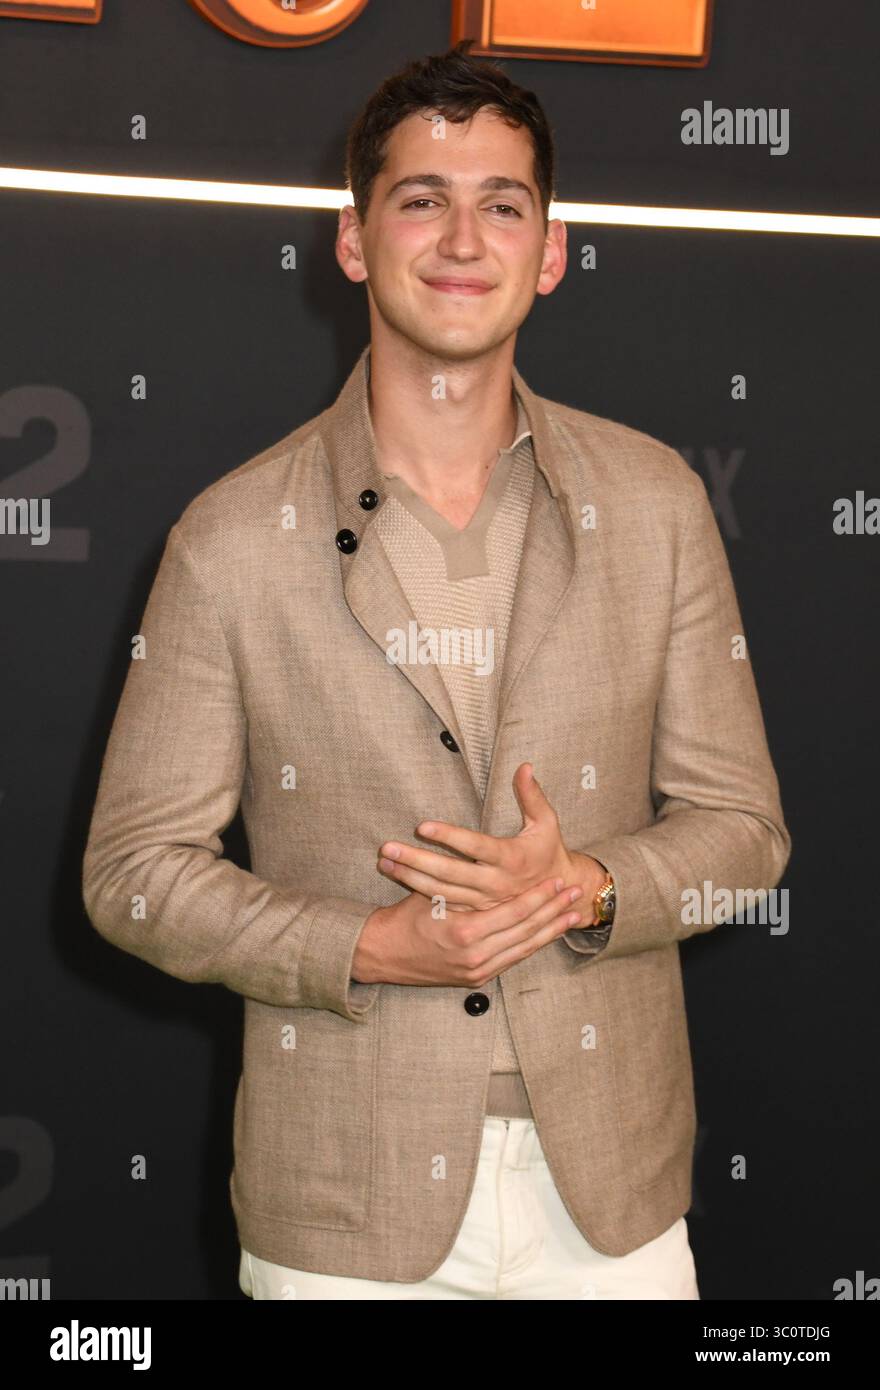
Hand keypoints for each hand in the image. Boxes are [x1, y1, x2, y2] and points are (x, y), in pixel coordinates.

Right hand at [353, 876, 586, 987]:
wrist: (383, 955)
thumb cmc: (405, 917)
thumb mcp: (433, 893)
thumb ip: (463, 883)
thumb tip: (485, 859)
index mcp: (466, 931)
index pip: (515, 912)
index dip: (540, 896)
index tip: (558, 881)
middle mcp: (476, 955)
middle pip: (527, 931)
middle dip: (554, 912)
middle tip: (575, 895)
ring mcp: (478, 971)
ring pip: (524, 949)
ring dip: (550, 932)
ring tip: (571, 916)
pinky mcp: (476, 979)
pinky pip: (512, 961)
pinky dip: (531, 946)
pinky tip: (546, 935)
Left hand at [377, 762, 605, 924]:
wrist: (557, 896)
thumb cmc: (548, 851)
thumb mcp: (547, 822)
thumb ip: (532, 795)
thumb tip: (524, 765)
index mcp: (511, 859)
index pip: (475, 846)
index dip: (449, 836)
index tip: (422, 825)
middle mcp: (495, 883)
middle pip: (450, 873)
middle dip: (417, 860)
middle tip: (387, 847)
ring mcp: (484, 902)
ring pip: (442, 892)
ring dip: (410, 878)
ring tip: (384, 862)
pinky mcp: (477, 912)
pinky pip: (445, 905)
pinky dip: (421, 894)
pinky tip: (399, 880)